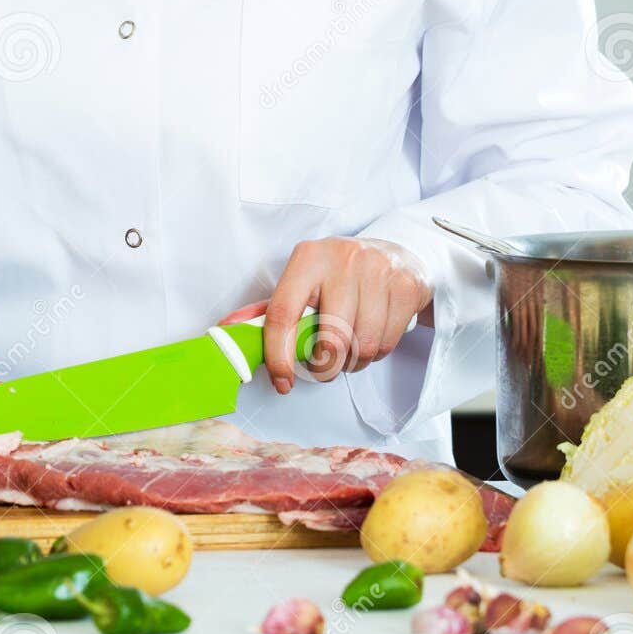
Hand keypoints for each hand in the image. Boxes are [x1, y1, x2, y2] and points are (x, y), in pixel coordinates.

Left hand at [255, 236, 432, 394]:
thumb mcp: (303, 281)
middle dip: (325, 365)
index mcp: (308, 259)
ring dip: (352, 362)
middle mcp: (343, 260)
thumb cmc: (340, 274)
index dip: (278, 355)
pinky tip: (372, 334)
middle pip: (329, 340)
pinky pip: (387, 344)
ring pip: (361, 347)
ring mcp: (378, 271)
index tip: (282, 380)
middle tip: (325, 362)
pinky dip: (376, 353)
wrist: (396, 253)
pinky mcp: (405, 286)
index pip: (283, 314)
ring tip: (350, 347)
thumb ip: (267, 310)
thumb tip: (227, 330)